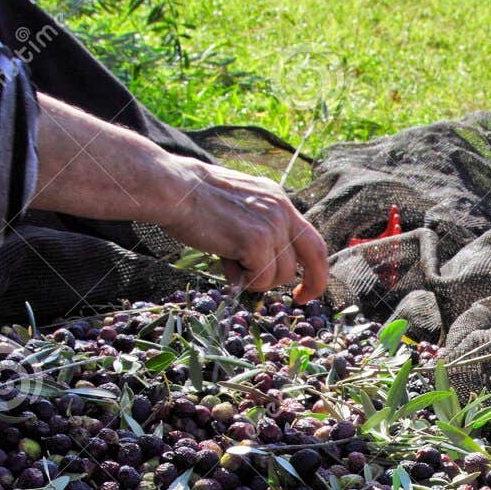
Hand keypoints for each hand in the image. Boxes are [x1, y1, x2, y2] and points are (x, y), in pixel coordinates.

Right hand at [161, 159, 329, 300]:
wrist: (174, 189)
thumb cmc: (195, 202)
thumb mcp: (238, 210)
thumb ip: (256, 235)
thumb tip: (257, 274)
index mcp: (279, 200)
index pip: (313, 239)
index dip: (316, 267)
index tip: (307, 286)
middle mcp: (281, 210)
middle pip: (314, 258)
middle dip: (312, 284)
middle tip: (298, 299)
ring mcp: (271, 225)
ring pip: (282, 275)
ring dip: (259, 280)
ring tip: (233, 263)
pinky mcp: (256, 241)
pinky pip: (261, 279)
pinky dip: (245, 281)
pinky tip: (227, 263)